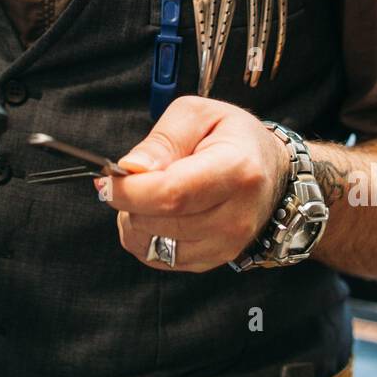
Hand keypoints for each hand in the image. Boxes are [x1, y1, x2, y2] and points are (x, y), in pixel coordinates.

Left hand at [96, 96, 291, 272]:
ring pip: (151, 244)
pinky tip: (159, 213)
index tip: (106, 180)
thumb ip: (161, 140)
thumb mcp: (197, 115)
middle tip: (132, 179)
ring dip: (135, 220)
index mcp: (236, 171)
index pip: (171, 195)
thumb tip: (130, 169)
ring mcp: (227, 245)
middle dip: (129, 201)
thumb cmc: (232, 137)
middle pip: (157, 221)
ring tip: (149, 194)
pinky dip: (146, 236)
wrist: (270, 169)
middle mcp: (236, 216)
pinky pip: (157, 257)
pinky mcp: (214, 261)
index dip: (129, 191)